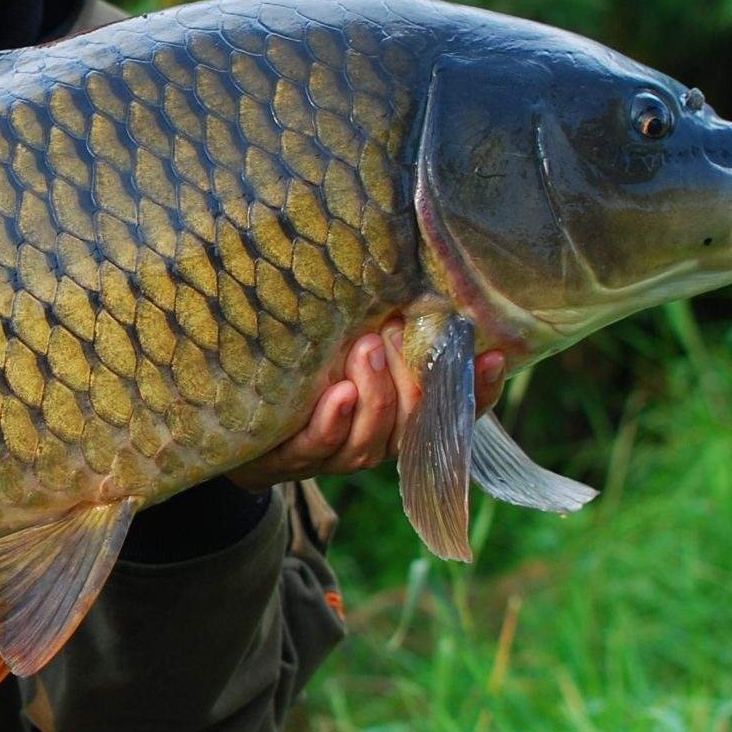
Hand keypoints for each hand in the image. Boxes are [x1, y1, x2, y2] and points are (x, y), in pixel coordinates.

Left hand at [226, 322, 507, 492]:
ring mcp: (336, 455)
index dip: (480, 390)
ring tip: (366, 349)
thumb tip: (417, 272)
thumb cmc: (307, 376)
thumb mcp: (348, 347)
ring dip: (376, 393)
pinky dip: (334, 420)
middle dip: (414, 381)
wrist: (236, 426)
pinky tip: (339, 394)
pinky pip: (320, 444)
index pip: (455, 411)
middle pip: (415, 424)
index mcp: (400, 418)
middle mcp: (377, 442)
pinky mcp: (292, 459)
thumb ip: (386, 327)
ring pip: (372, 437)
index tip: (494, 356)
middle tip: (399, 332)